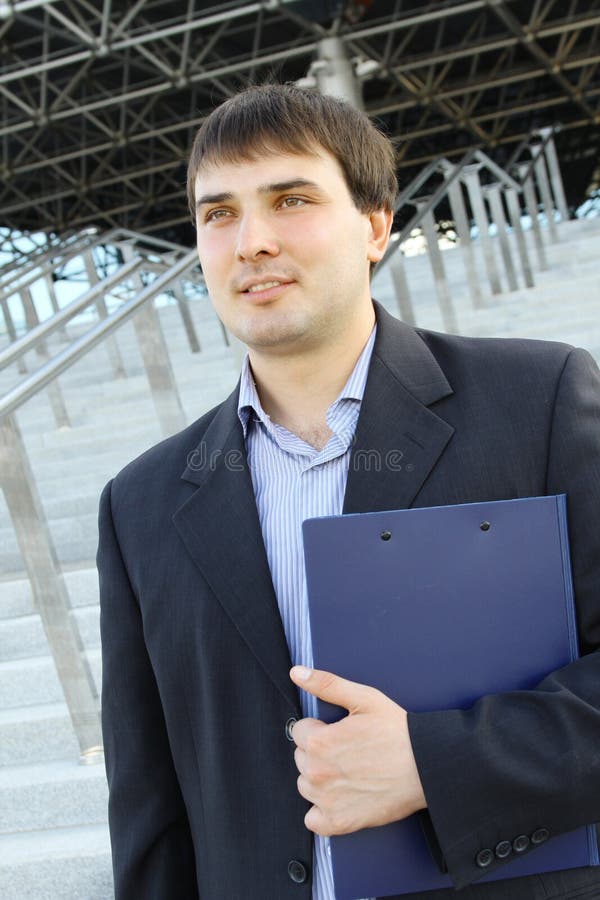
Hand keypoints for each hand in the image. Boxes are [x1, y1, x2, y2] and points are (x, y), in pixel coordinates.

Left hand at [289, 665, 426, 836]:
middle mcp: (318, 773)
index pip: (300, 732)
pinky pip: (313, 821)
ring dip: (320, 780)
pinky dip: (322, 812)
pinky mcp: (340, 823)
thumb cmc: (398, 731)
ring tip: (348, 772)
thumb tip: (297, 673)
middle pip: (301, 759)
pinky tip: (341, 798)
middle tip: (347, 751)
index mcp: (320, 742)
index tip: (338, 732)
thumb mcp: (364, 698)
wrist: (427, 766)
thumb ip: (326, 684)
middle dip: (318, 753)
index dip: (319, 729)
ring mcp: (327, 801)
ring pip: (306, 786)